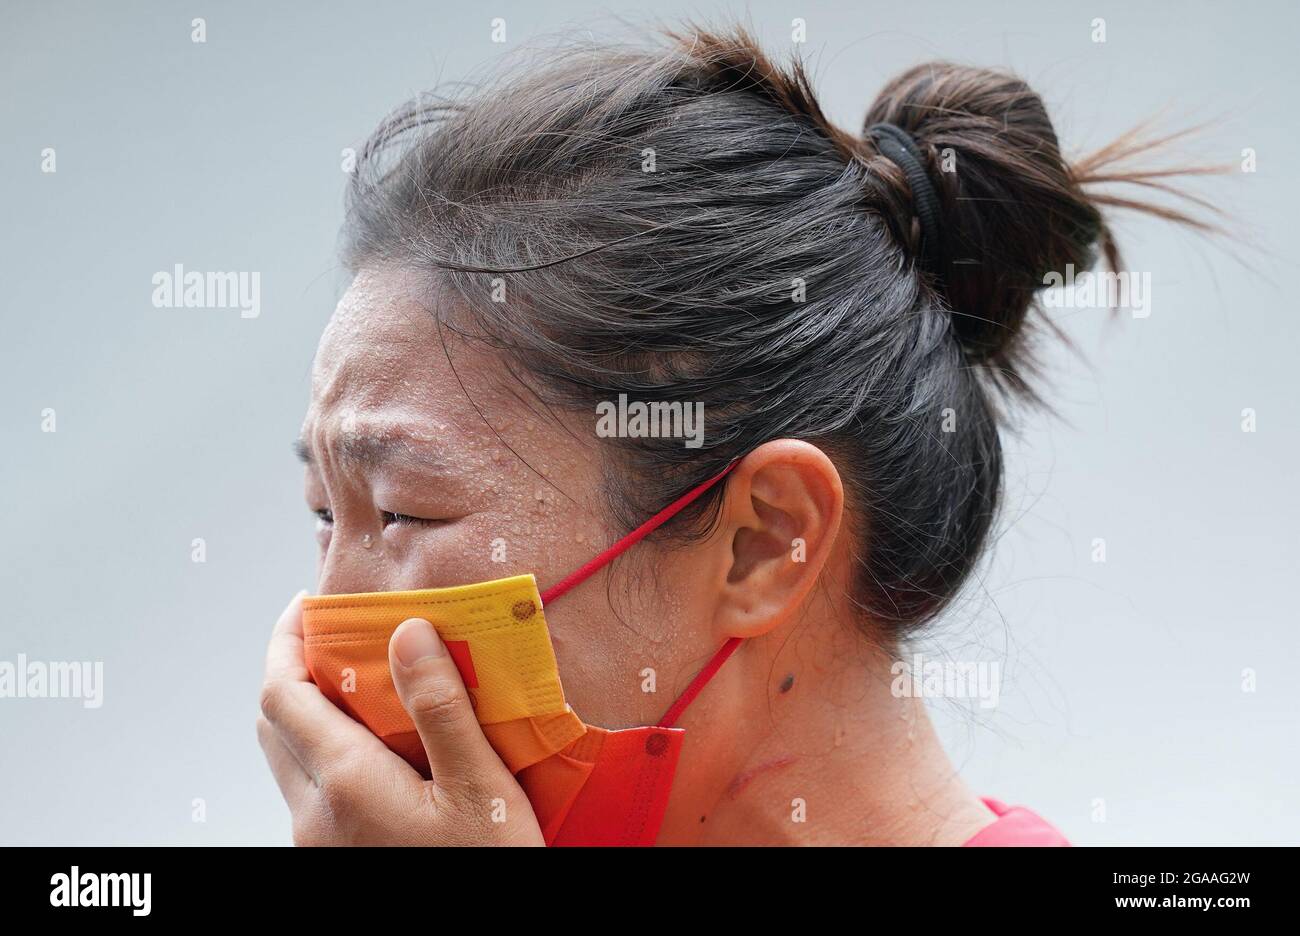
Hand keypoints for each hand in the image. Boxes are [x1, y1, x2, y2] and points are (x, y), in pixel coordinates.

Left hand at [257, 591, 543, 845]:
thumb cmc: (490, 869)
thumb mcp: (480, 786)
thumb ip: (440, 707)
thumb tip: (406, 631)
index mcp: (346, 783)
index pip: (280, 692)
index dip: (284, 640)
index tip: (307, 604)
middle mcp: (314, 814)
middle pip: (271, 722)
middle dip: (290, 668)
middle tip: (332, 634)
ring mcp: (316, 844)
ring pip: (287, 759)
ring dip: (306, 709)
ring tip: (362, 682)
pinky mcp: (332, 861)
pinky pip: (309, 790)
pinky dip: (324, 748)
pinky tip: (379, 745)